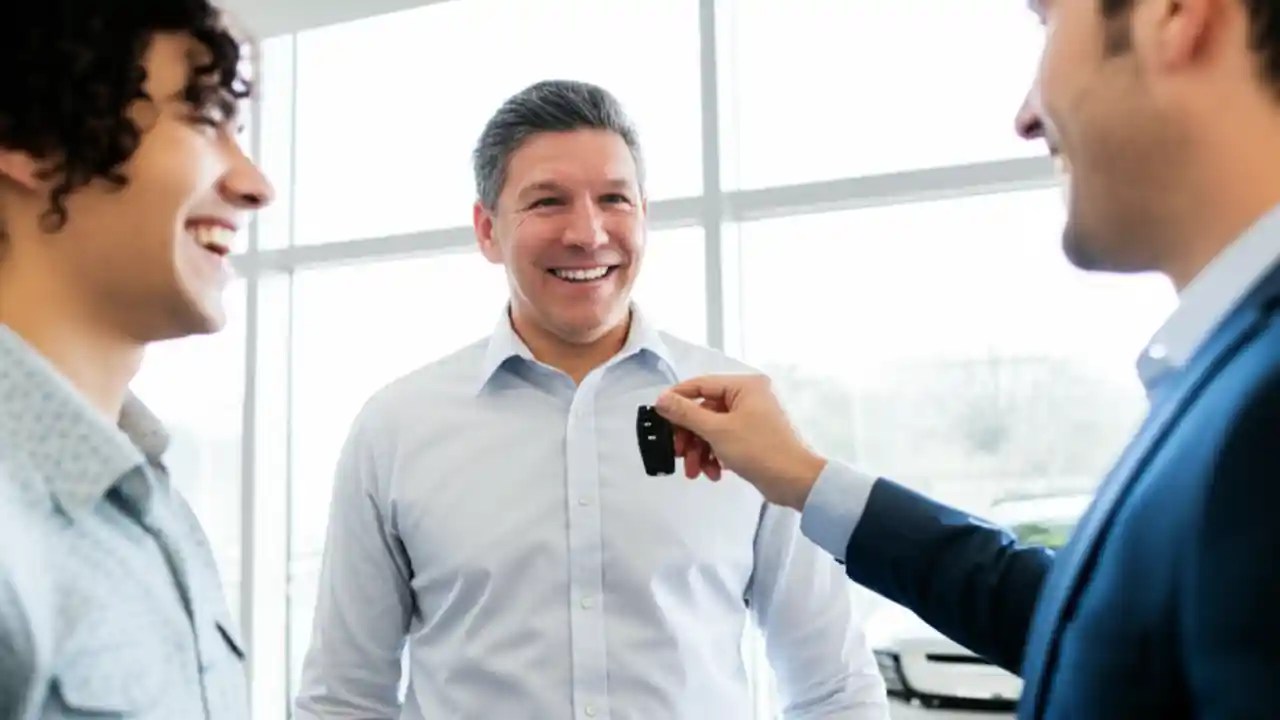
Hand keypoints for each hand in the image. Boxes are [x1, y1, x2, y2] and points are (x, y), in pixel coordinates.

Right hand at [655, 373, 827, 509]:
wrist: (796, 482)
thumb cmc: (759, 450)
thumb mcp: (717, 430)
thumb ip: (686, 413)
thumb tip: (661, 399)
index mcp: (745, 386)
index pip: (700, 385)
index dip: (677, 400)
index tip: (658, 417)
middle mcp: (749, 396)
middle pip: (704, 410)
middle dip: (690, 436)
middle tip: (678, 454)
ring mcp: (752, 418)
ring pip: (712, 429)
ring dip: (700, 451)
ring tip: (695, 472)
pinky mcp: (752, 438)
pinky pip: (724, 440)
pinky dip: (715, 456)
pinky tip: (713, 473)